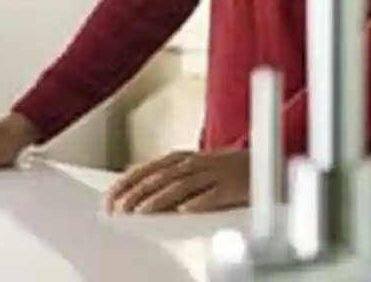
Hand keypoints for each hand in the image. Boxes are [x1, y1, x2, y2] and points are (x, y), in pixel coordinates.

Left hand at [103, 149, 248, 214]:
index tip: (108, 200)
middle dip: (137, 194)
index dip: (125, 184)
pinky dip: (197, 202)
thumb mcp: (191, 170)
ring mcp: (212, 174)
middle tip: (119, 209)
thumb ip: (166, 180)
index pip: (145, 170)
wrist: (263, 167)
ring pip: (181, 186)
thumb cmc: (221, 172)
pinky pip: (211, 195)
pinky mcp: (230, 187)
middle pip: (160, 178)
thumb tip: (135, 194)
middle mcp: (194, 163)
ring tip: (142, 212)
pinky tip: (184, 211)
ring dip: (160, 199)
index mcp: (181, 158)